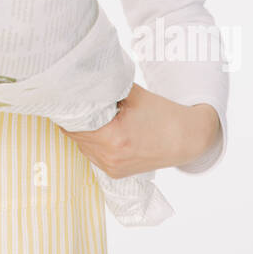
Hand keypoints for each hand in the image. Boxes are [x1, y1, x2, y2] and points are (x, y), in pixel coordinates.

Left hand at [58, 84, 220, 176]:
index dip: (69, 109)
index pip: (74, 123)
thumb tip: (84, 80)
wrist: (187, 138)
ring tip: (90, 115)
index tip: (66, 98)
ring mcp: (112, 168)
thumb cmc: (163, 115)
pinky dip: (92, 142)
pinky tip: (100, 130)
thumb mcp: (133, 94)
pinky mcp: (115, 173)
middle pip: (75, 135)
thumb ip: (107, 88)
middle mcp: (110, 157)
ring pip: (82, 146)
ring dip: (83, 132)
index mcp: (113, 137)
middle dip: (76, 119)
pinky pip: (93, 155)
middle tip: (76, 103)